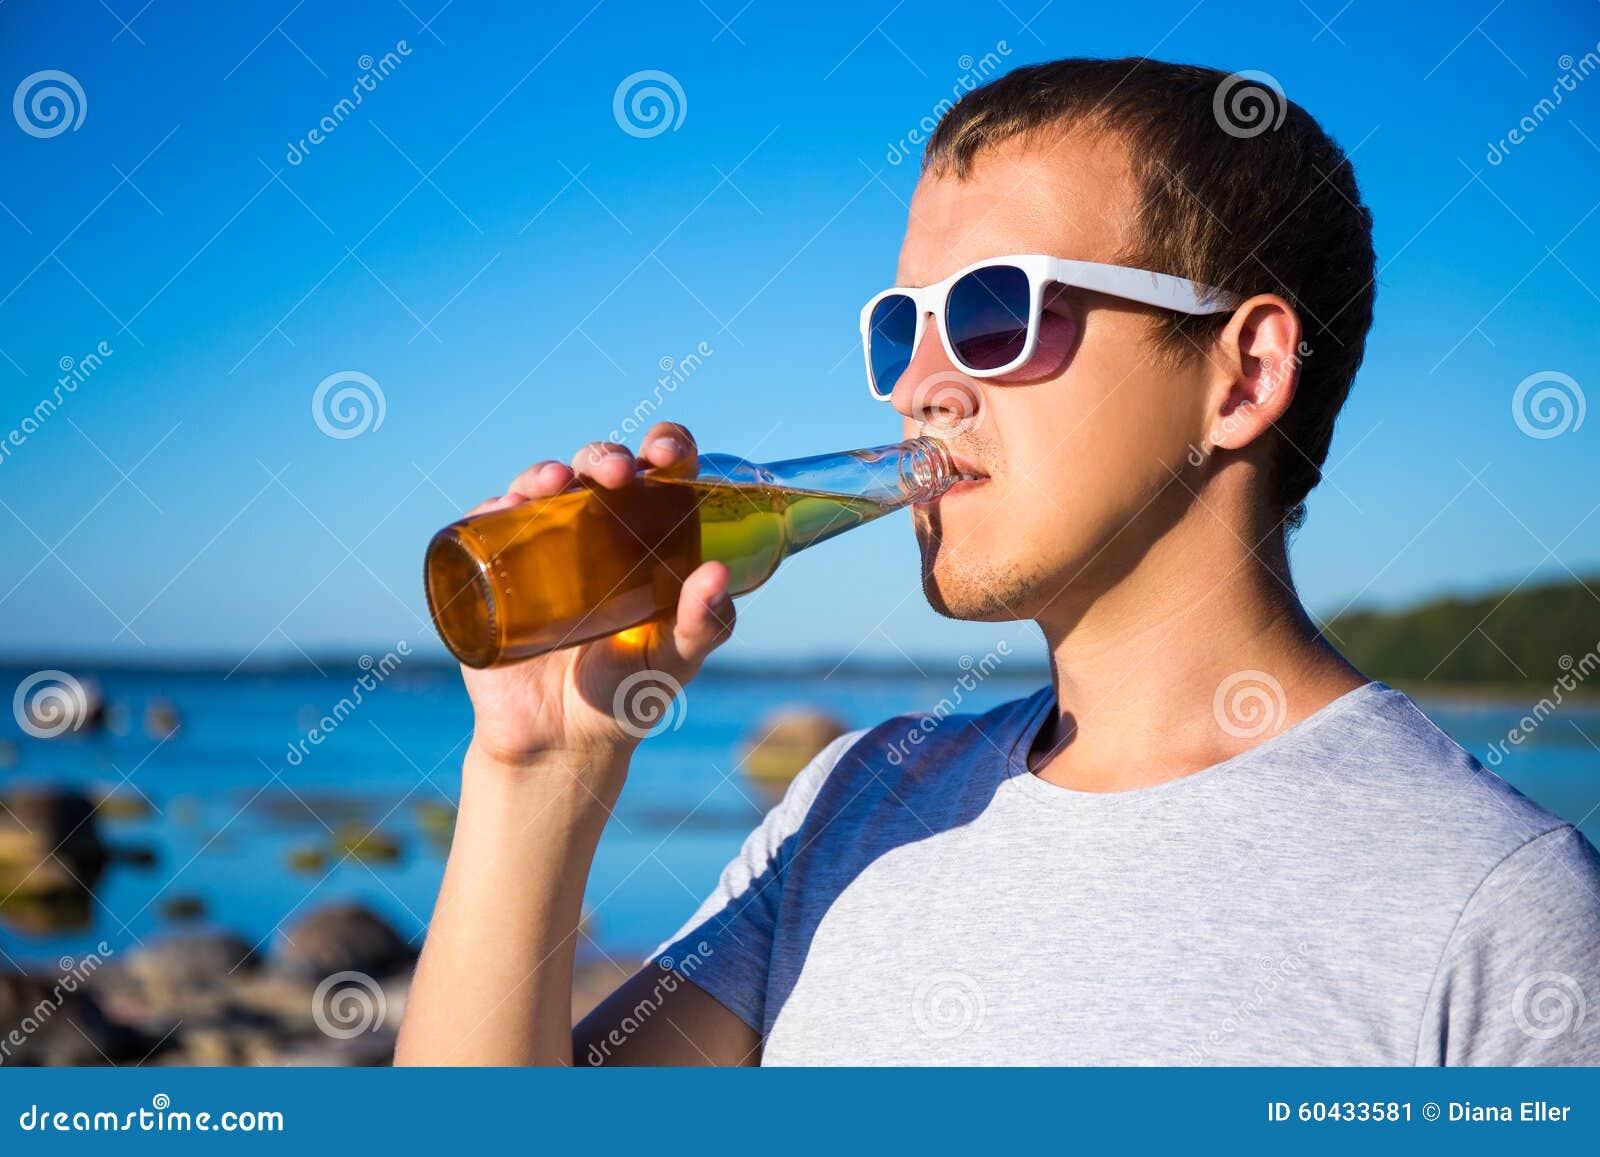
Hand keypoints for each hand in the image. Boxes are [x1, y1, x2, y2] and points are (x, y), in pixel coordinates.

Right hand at [458, 423, 735, 769]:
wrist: (562, 742)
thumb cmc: (628, 693)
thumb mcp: (674, 660)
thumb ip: (703, 625)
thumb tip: (719, 574)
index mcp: (648, 537)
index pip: (660, 474)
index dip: (666, 447)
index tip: (669, 454)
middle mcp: (594, 531)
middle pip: (596, 470)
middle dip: (605, 455)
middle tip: (617, 472)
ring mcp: (541, 548)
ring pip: (538, 488)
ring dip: (544, 472)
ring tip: (554, 483)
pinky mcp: (494, 572)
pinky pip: (487, 526)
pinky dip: (493, 508)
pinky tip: (504, 509)